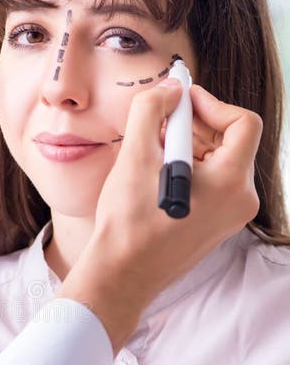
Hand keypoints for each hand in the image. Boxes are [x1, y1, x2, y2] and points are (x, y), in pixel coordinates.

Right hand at [59, 81, 260, 351]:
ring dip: (189, 148)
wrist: (120, 275)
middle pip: (231, 142)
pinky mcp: (214, 228)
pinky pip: (211, 186)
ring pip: (219, 163)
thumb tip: (170, 89)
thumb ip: (153, 109)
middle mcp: (240, 202)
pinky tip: (155, 178)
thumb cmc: (128, 223)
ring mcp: (229, 218)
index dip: (212, 104)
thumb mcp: (136, 155)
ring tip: (152, 153)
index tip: (181, 102)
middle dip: (196, 126)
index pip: (243, 123)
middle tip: (159, 124)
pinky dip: (189, 171)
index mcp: (231, 183)